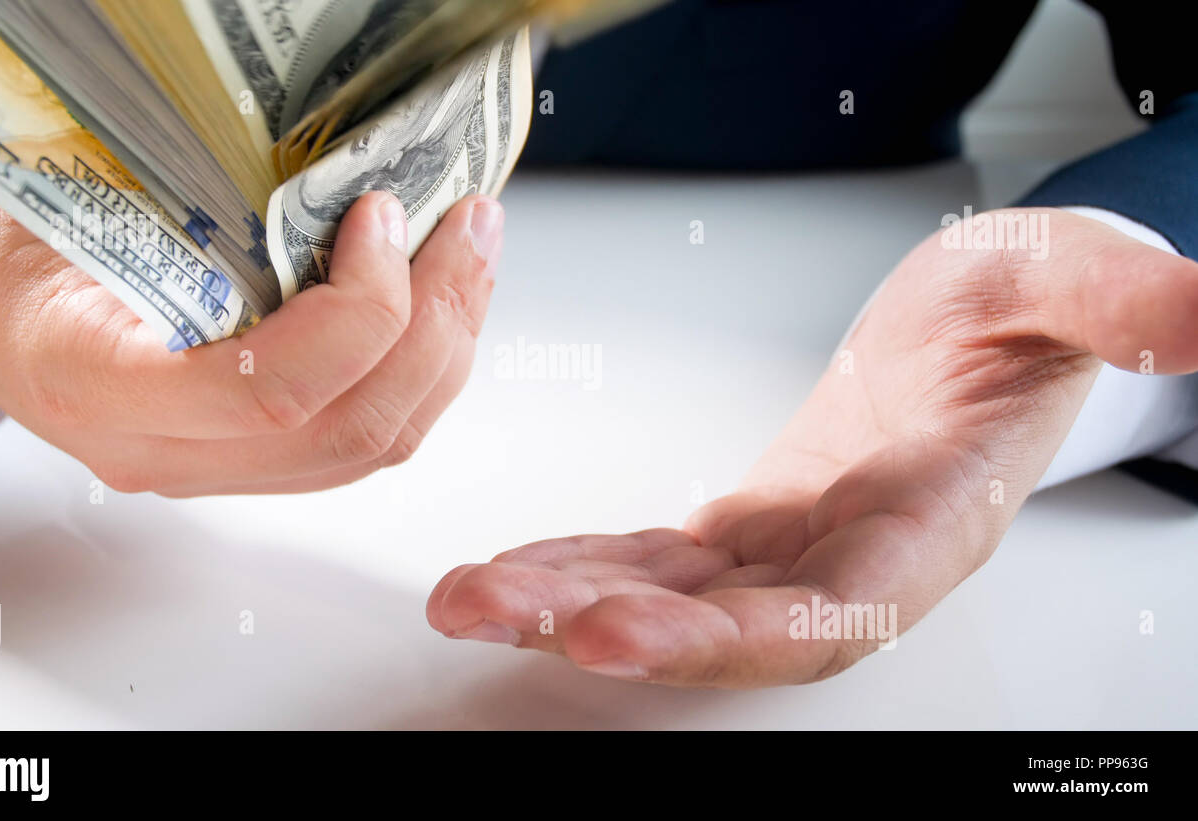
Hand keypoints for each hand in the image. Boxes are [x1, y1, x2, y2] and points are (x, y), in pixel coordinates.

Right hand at [0, 148, 503, 495]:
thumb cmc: (21, 246)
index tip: (379, 217)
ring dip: (446, 347)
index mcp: (97, 385)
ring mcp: (209, 472)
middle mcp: (160, 452)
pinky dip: (419, 371)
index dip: (356, 311)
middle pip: (348, 429)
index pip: (269, 392)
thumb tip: (353, 184)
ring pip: (371, 445)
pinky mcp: (247, 464)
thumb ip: (201, 214)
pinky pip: (359, 437)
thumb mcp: (78, 205)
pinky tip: (439, 305)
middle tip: (470, 225)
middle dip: (436, 321)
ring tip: (472, 254)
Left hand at [428, 209, 1197, 686]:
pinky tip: (514, 569)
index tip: (623, 631)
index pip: (829, 612)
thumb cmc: (1020, 316)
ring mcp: (793, 557)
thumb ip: (1112, 299)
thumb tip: (1197, 307)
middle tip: (491, 611)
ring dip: (568, 605)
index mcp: (925, 529)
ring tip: (470, 595)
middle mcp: (851, 568)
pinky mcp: (747, 530)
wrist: (981, 338)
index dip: (729, 637)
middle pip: (723, 631)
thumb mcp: (1064, 278)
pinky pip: (654, 562)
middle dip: (607, 631)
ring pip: (672, 603)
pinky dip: (583, 566)